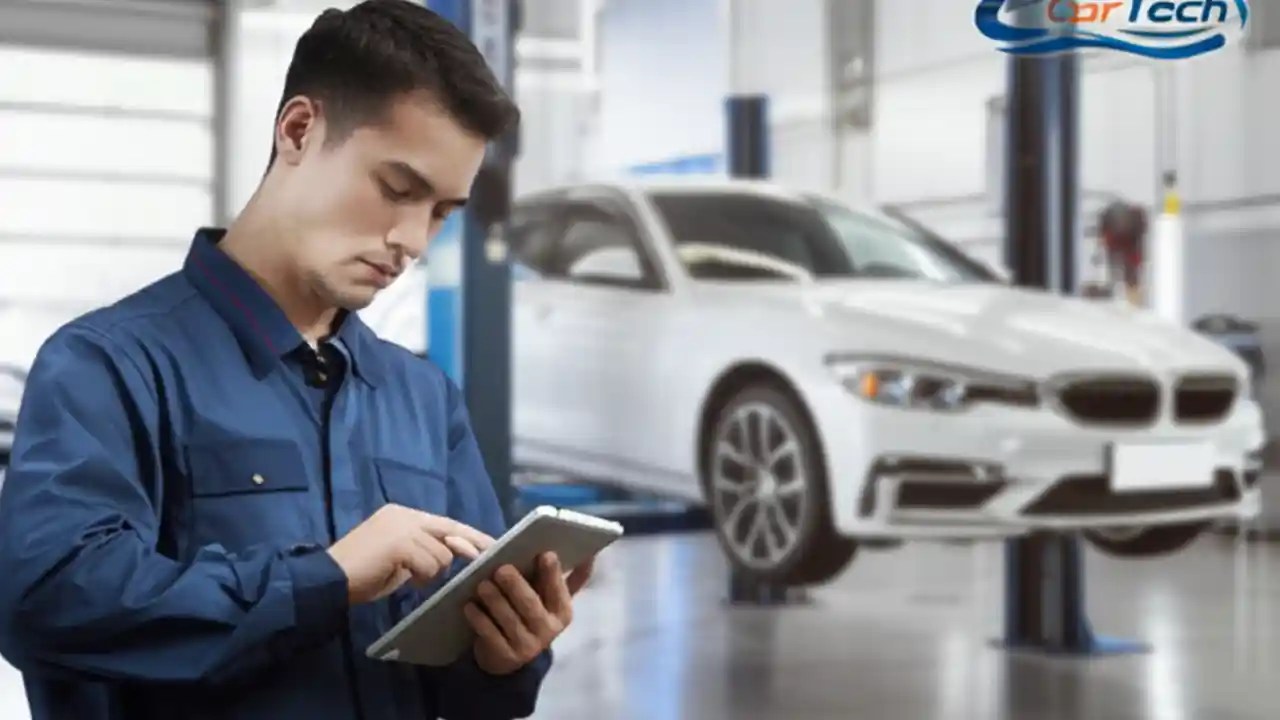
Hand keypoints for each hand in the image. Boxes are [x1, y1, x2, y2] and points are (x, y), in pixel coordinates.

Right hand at [327, 504, 494, 604]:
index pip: (445, 523)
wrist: (329, 579)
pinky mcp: (400, 543)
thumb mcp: (399, 557)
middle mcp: (404, 515)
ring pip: (442, 554)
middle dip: (471, 546)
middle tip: (486, 558)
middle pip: (451, 530)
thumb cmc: (363, 573)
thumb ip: (423, 551)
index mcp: (402, 515)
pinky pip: (429, 565)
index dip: (469, 534)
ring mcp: (402, 527)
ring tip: (408, 577)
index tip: (491, 545)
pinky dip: (421, 578)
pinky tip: (404, 580)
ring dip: (430, 572)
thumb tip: (455, 553)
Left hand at [463, 552, 594, 675]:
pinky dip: (479, 619)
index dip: (553, 574)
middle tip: (501, 568)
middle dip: (516, 586)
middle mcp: (548, 631)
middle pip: (531, 606)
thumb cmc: (530, 614)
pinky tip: (470, 606)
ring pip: (509, 620)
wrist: (509, 655)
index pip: (560, 591)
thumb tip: (591, 555)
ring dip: (495, 600)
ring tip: (482, 584)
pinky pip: (491, 635)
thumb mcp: (550, 599)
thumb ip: (567, 579)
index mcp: (563, 613)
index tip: (545, 554)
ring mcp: (527, 647)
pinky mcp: (505, 657)